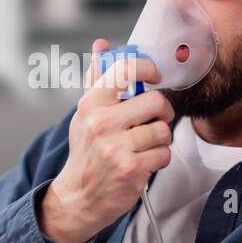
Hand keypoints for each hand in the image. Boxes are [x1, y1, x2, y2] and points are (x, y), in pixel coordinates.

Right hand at [37, 39, 174, 242]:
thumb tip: (101, 45)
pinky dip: (159, 158)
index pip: (126, 69)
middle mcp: (101, 122)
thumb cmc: (86, 153)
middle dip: (162, 112)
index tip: (154, 76)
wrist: (78, 197)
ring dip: (160, 139)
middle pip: (156, 101)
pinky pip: (164, 153)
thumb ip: (97, 79)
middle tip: (154, 119)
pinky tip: (144, 161)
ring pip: (163, 130)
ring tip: (144, 145)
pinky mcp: (131, 169)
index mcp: (91, 104)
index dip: (148, 69)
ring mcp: (116, 147)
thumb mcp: (85, 114)